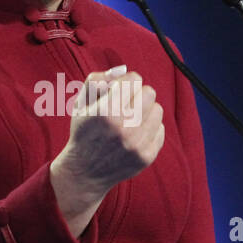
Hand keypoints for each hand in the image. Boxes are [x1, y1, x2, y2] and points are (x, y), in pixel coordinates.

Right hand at [53, 64, 163, 199]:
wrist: (84, 172)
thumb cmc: (84, 132)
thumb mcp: (81, 103)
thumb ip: (97, 80)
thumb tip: (123, 70)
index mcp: (105, 111)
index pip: (134, 79)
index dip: (125, 82)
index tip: (119, 91)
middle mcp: (123, 128)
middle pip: (149, 92)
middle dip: (137, 95)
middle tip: (126, 105)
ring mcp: (137, 144)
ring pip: (158, 110)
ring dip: (146, 111)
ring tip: (131, 120)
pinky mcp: (146, 156)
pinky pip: (161, 129)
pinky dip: (149, 129)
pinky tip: (135, 135)